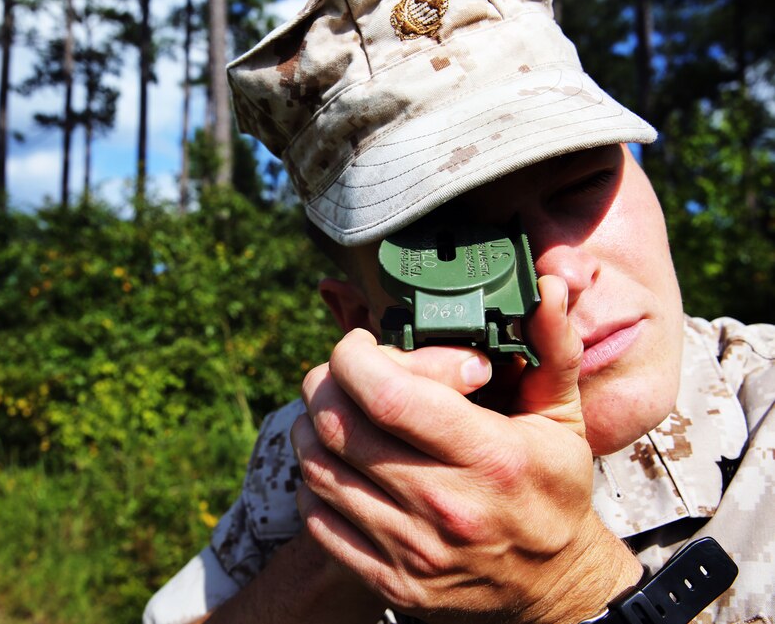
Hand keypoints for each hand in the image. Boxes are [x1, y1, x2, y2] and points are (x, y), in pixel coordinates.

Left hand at [292, 275, 641, 623]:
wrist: (554, 588)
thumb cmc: (553, 491)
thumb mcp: (562, 418)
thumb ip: (551, 349)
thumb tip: (550, 288)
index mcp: (490, 457)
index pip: (386, 394)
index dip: (354, 355)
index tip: (362, 345)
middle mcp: (446, 506)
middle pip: (340, 427)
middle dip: (325, 384)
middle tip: (341, 373)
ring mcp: (414, 550)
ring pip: (319, 469)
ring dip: (314, 429)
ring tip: (338, 414)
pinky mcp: (391, 582)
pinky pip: (319, 519)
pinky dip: (315, 483)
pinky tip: (340, 466)